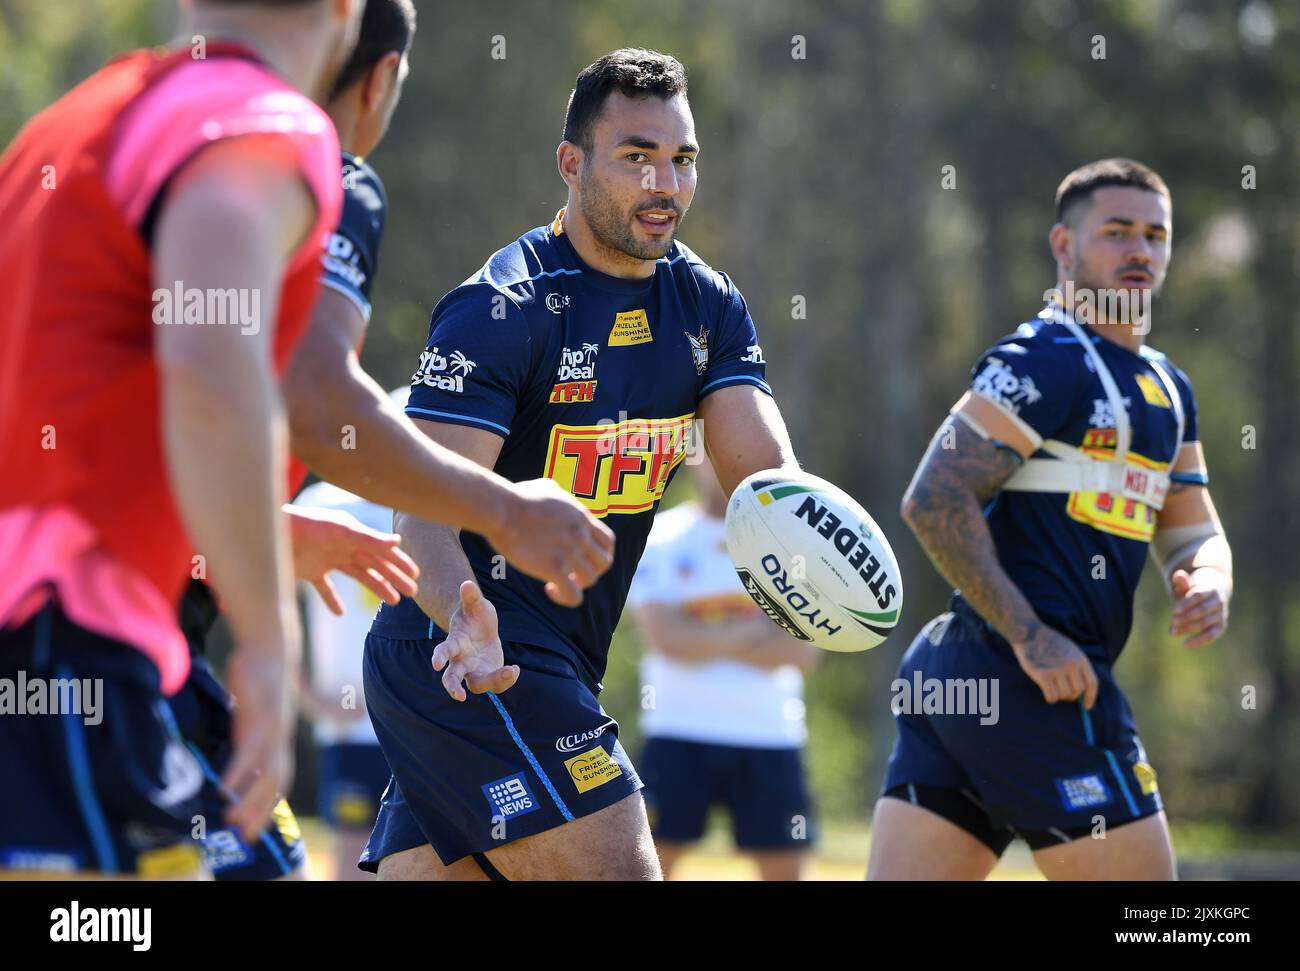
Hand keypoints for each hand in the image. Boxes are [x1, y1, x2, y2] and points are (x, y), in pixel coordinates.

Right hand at [220, 646, 294, 841]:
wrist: (268, 651)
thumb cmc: (258, 683)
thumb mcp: (251, 715)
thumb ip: (243, 737)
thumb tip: (227, 753)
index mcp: (278, 743)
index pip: (279, 782)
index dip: (269, 807)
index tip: (255, 831)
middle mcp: (280, 742)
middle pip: (275, 785)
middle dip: (261, 812)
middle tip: (245, 837)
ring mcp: (272, 732)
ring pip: (265, 774)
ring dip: (248, 799)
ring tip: (230, 820)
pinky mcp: (258, 720)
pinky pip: (248, 753)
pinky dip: (236, 773)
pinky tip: (223, 788)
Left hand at [287, 504, 418, 613]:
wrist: (269, 532)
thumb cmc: (305, 525)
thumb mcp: (340, 530)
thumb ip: (368, 537)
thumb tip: (398, 542)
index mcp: (353, 535)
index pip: (382, 551)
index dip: (399, 562)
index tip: (416, 575)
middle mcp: (343, 547)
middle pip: (374, 565)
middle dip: (394, 578)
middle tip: (412, 593)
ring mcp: (327, 559)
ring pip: (358, 576)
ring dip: (376, 587)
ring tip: (392, 602)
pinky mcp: (310, 571)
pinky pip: (325, 588)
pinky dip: (333, 600)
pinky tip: (341, 614)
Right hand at [432, 580, 519, 700]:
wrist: (481, 628)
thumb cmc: (474, 615)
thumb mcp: (476, 604)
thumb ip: (471, 597)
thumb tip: (466, 583)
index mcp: (455, 642)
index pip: (443, 650)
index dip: (439, 656)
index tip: (435, 664)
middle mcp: (460, 661)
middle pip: (452, 678)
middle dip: (453, 687)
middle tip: (459, 696)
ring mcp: (473, 670)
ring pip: (477, 685)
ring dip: (493, 682)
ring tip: (511, 670)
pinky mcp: (487, 675)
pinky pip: (495, 684)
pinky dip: (505, 680)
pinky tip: (515, 669)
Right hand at [486, 478, 614, 606]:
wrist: (503, 509)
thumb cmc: (518, 497)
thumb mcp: (548, 487)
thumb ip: (561, 496)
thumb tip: (558, 497)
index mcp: (582, 518)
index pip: (608, 541)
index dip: (598, 553)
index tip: (582, 557)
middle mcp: (581, 536)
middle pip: (604, 562)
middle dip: (591, 570)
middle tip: (572, 572)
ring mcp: (570, 553)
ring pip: (590, 580)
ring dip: (577, 584)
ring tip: (557, 582)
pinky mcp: (554, 568)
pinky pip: (573, 595)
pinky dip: (565, 597)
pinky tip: (549, 589)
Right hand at [1012, 623, 1098, 707]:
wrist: (1029, 633)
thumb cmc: (1048, 643)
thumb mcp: (1070, 649)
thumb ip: (1077, 666)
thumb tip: (1080, 691)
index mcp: (1080, 658)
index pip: (1091, 683)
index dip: (1090, 697)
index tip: (1086, 707)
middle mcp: (1071, 665)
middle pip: (1077, 691)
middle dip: (1070, 696)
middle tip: (1062, 693)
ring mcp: (1058, 670)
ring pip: (1065, 695)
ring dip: (1059, 696)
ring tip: (1052, 688)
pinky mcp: (1044, 675)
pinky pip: (1052, 696)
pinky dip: (1050, 698)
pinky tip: (1045, 692)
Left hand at [1169, 568, 1228, 647]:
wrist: (1213, 593)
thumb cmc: (1195, 589)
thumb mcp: (1188, 583)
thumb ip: (1183, 581)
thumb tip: (1178, 575)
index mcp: (1211, 588)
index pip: (1199, 596)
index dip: (1186, 603)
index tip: (1173, 610)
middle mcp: (1219, 602)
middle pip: (1202, 610)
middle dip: (1186, 617)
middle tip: (1172, 621)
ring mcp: (1221, 614)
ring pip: (1205, 623)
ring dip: (1188, 628)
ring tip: (1172, 632)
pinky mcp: (1220, 626)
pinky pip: (1212, 635)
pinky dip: (1200, 640)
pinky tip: (1185, 644)